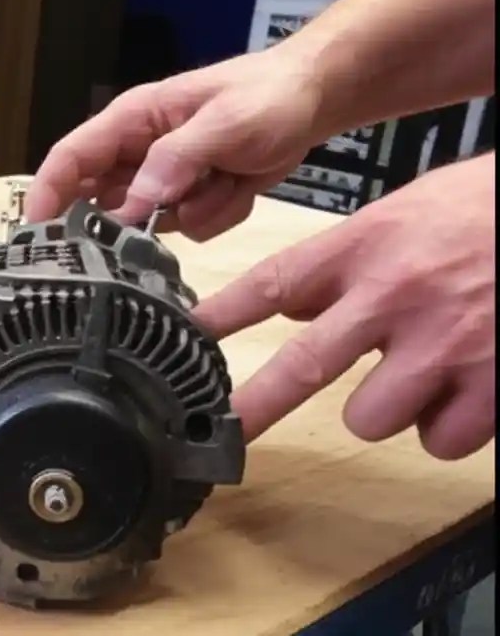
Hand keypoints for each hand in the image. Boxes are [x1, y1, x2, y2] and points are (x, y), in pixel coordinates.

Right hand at [26, 49, 328, 239]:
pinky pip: (189, 229)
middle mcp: (138, 152)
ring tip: (228, 179)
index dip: (46, 195)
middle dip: (131, 217)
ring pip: (150, 222)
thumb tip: (135, 203)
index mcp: (131, 122)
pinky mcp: (190, 198)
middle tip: (161, 218)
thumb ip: (176, 160)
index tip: (35, 235)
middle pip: (102, 200)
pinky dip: (218, 214)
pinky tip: (240, 185)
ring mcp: (163, 178)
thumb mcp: (225, 123)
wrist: (316, 98)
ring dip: (193, 211)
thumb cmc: (268, 96)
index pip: (69, 158)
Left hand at [194, 153, 495, 459]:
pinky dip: (446, 426)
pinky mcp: (491, 388)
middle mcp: (395, 296)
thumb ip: (345, 259)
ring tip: (420, 371)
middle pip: (303, 366)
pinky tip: (465, 388)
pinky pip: (437, 440)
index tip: (181, 340)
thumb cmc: (486, 210)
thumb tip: (292, 302)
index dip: (220, 317)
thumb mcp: (403, 213)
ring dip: (384, 409)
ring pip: (369, 418)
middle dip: (253, 407)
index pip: (272, 284)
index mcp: (367, 246)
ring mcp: (443, 346)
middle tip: (222, 433)